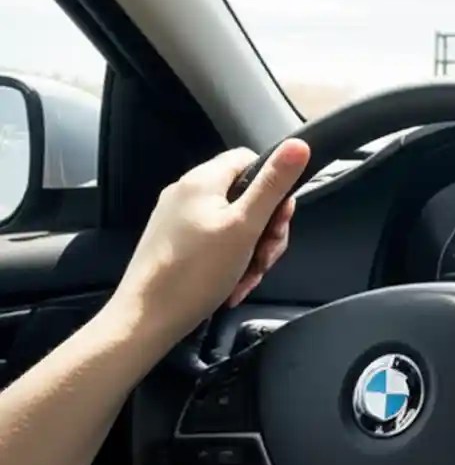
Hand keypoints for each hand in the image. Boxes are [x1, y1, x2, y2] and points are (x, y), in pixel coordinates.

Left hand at [109, 140, 310, 343]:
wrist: (145, 320)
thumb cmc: (196, 273)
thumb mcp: (246, 226)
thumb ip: (274, 185)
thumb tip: (299, 144)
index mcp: (203, 180)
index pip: (251, 161)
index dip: (274, 186)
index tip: (280, 219)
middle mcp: (186, 193)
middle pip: (246, 197)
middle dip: (265, 229)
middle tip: (266, 256)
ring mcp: (177, 220)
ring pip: (234, 224)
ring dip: (251, 251)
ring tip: (248, 277)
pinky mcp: (174, 244)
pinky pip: (216, 243)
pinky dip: (231, 261)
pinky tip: (232, 285)